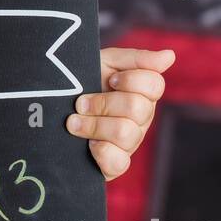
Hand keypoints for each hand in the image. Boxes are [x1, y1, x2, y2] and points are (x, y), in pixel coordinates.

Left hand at [66, 47, 174, 180]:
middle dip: (103, 102)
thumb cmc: (82, 83)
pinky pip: (118, 162)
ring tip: (74, 122)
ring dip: (94, 125)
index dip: (131, 80)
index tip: (111, 79)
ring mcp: (129, 143)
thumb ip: (136, 59)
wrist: (50, 108)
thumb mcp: (104, 63)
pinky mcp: (114, 165)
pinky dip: (101, 151)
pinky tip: (87, 144)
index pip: (155, 85)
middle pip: (137, 108)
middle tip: (81, 102)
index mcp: (142, 94)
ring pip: (125, 133)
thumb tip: (169, 56)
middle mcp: (140, 120)